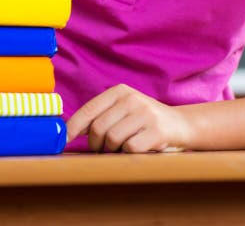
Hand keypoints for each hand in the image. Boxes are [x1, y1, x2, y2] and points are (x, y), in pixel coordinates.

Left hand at [66, 84, 193, 152]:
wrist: (181, 125)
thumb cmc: (144, 121)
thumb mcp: (123, 110)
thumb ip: (100, 117)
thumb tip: (69, 131)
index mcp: (120, 91)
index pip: (89, 110)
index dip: (73, 127)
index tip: (64, 141)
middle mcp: (132, 98)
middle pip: (98, 128)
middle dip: (96, 144)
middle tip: (102, 148)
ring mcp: (146, 114)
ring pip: (113, 140)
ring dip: (114, 149)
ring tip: (124, 145)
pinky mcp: (157, 131)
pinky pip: (130, 148)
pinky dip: (130, 153)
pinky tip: (139, 147)